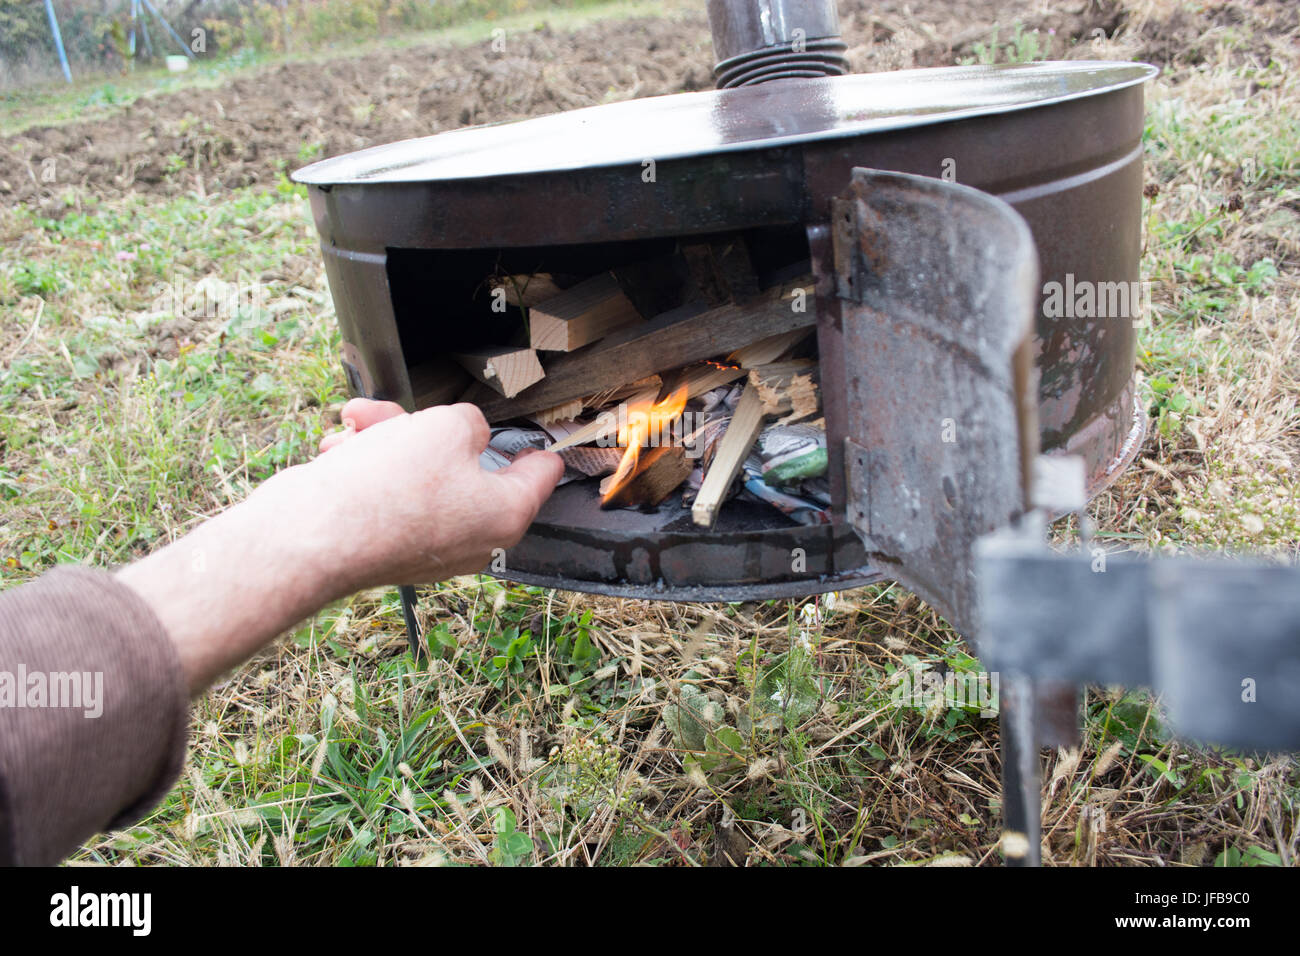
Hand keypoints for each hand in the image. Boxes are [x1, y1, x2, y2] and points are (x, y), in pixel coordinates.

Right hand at [308, 398, 562, 589]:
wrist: (313, 536)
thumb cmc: (390, 486)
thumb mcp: (446, 426)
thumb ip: (468, 422)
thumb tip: (463, 433)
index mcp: (505, 514)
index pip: (540, 475)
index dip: (539, 444)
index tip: (540, 434)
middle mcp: (472, 538)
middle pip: (468, 465)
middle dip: (431, 428)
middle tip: (410, 414)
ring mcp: (428, 545)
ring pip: (419, 471)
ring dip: (388, 438)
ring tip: (361, 421)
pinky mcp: (387, 545)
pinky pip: (388, 492)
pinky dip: (366, 464)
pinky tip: (340, 448)